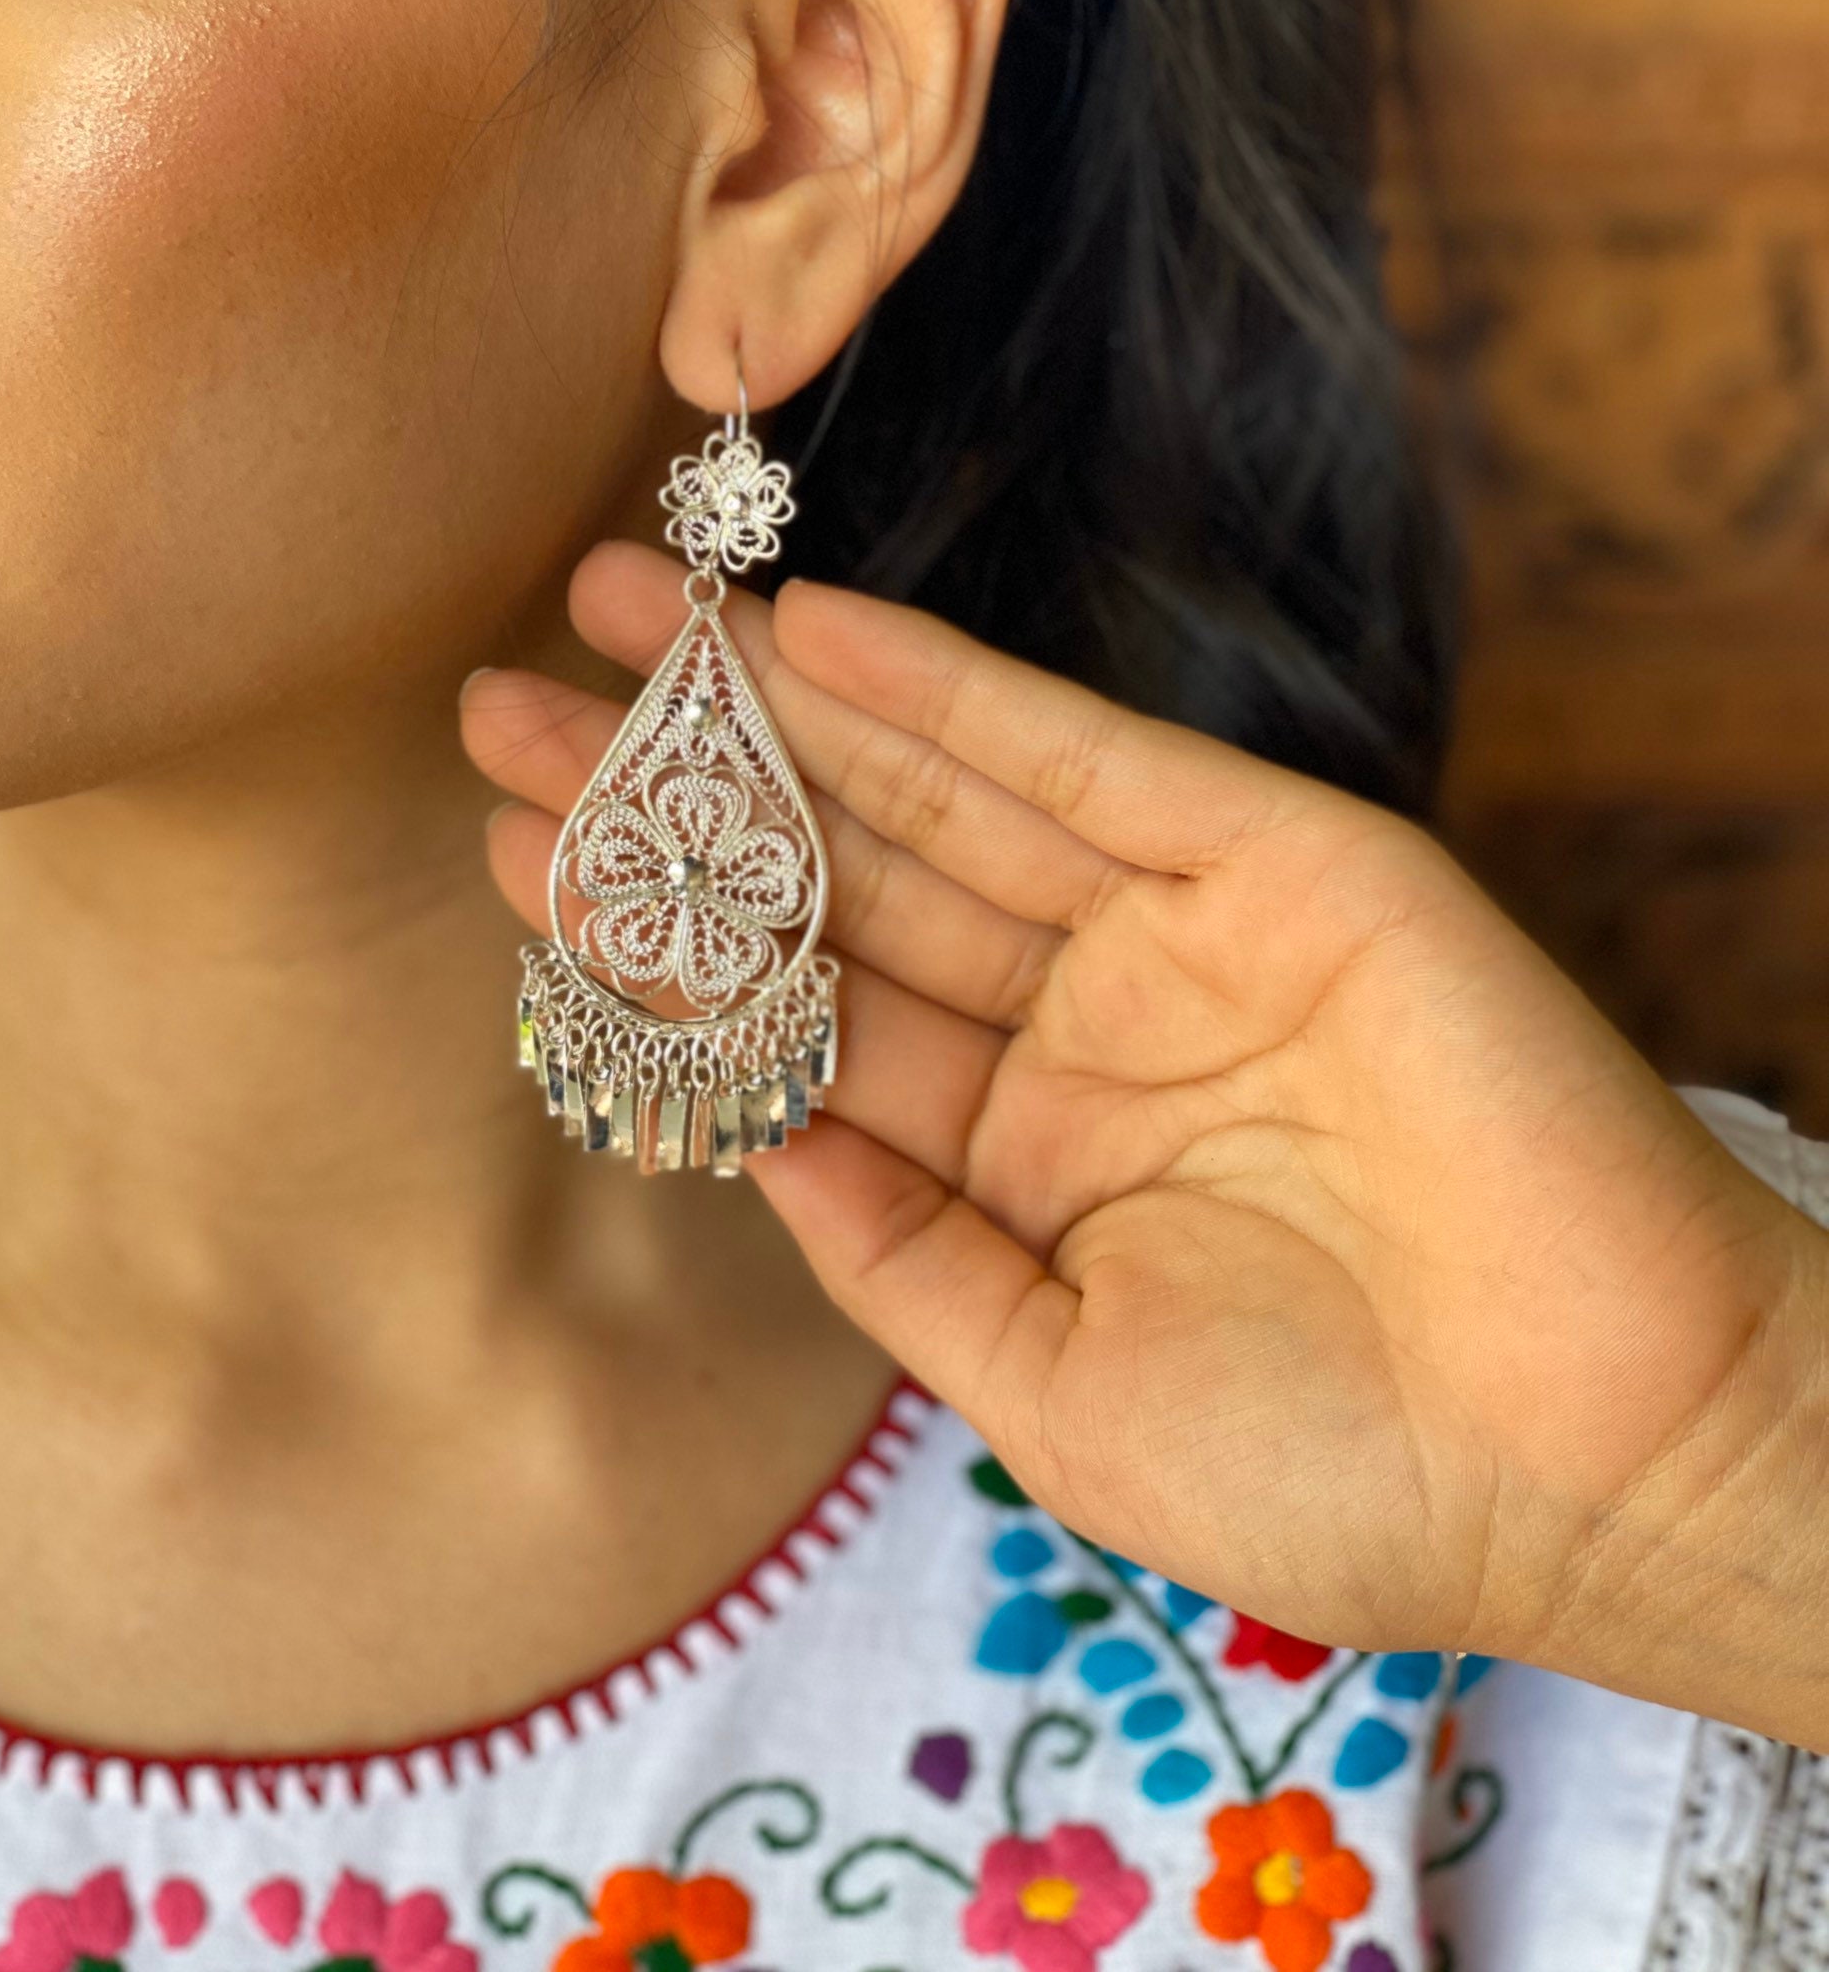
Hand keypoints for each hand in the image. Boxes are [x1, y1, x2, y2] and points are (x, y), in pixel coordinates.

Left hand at [463, 546, 1828, 1742]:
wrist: (1600, 1460)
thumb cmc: (1345, 1476)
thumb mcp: (1062, 1398)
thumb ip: (901, 1260)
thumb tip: (742, 1140)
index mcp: (1025, 1156)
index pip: (804, 1022)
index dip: (657, 941)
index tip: (512, 861)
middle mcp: (1082, 1025)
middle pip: (835, 884)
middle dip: (670, 800)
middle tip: (498, 708)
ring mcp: (1174, 935)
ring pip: (934, 796)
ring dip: (773, 709)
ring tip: (603, 622)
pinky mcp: (1277, 860)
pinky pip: (1080, 758)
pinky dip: (947, 689)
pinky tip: (813, 635)